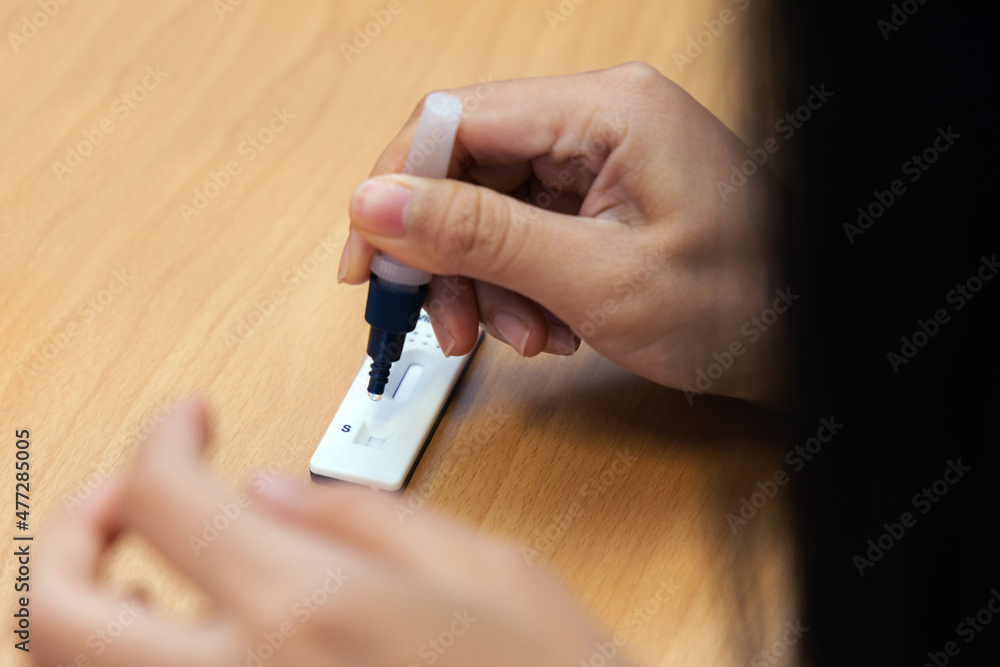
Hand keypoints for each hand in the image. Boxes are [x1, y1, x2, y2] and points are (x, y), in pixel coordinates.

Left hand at [33, 399, 630, 666]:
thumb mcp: (486, 572)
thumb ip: (367, 517)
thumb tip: (270, 490)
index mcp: (311, 609)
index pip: (164, 496)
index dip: (161, 437)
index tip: (189, 420)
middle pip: (54, 609)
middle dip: (68, 531)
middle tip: (125, 494)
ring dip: (84, 606)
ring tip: (143, 566)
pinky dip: (135, 661)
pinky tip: (188, 637)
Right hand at [338, 62, 787, 405]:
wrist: (813, 341)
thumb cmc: (744, 305)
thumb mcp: (597, 279)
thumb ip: (481, 236)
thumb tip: (377, 203)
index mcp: (605, 108)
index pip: (453, 121)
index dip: (394, 191)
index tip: (369, 265)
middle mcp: (601, 118)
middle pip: (467, 167)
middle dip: (446, 254)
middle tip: (444, 323)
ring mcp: (605, 157)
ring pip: (491, 206)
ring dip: (485, 281)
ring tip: (521, 335)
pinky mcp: (606, 195)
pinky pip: (528, 230)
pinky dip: (520, 285)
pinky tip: (550, 325)